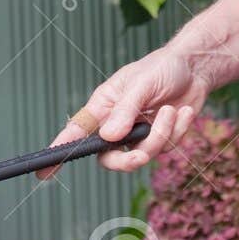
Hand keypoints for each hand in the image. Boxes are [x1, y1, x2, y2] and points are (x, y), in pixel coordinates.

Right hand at [37, 46, 208, 179]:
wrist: (195, 68)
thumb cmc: (161, 68)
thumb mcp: (142, 84)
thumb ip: (125, 111)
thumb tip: (109, 138)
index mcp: (103, 106)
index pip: (75, 133)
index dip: (59, 153)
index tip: (43, 171)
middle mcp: (117, 124)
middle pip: (110, 158)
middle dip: (127, 160)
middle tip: (141, 154)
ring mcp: (138, 133)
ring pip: (142, 154)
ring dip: (161, 135)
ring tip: (171, 110)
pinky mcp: (160, 139)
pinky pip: (166, 148)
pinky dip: (176, 130)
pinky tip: (183, 111)